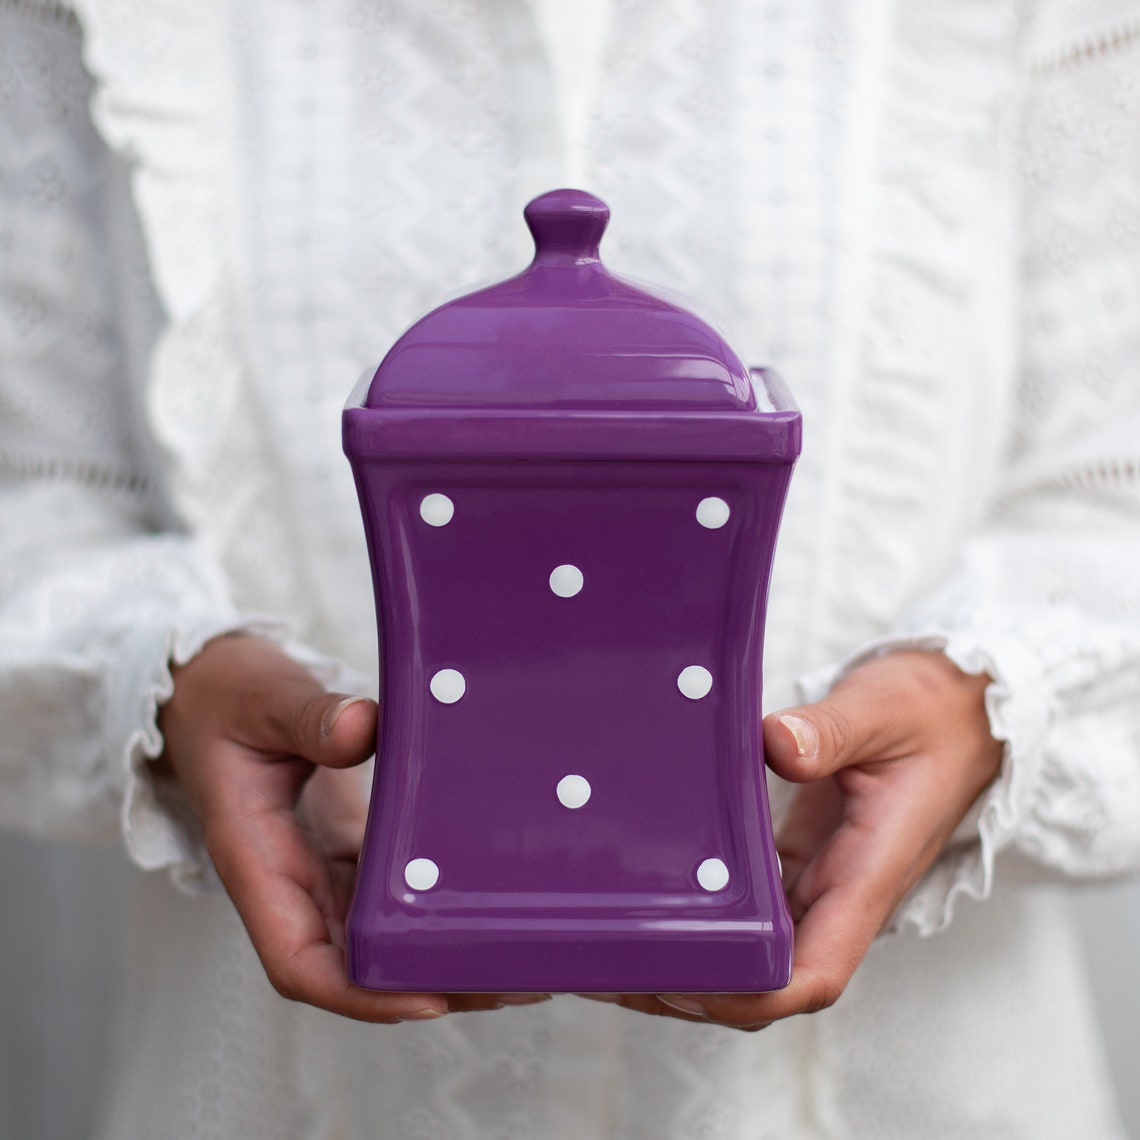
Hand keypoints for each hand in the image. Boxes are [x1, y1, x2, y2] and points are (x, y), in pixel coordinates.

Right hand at [158, 635, 545, 1021]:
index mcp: (256, 860)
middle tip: (512, 982)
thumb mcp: (260, 699)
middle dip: (427, 984)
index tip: (428, 999)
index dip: (360, 994)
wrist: (209, 691)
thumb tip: (362, 729)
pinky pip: (388, 892)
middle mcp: (290, 881)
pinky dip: (432, 906)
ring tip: (521, 956)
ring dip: (439, 953)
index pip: (299, 961)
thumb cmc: (225, 700)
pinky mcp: (346, 847)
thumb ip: (307, 717)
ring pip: (377, 935)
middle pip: (354, 964)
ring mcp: (320, 869)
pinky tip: (489, 903)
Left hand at [599, 650, 1002, 1029]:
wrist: (962, 707)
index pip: (816, 972)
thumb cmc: (930, 711)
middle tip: (626, 968)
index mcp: (868, 873)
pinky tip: (662, 903)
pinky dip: (714, 916)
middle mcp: (843, 891)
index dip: (753, 994)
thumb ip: (832, 731)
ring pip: (762, 949)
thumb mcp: (883, 710)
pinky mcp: (805, 855)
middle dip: (705, 990)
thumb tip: (779, 745)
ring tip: (626, 948)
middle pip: (775, 978)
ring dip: (702, 960)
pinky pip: (759, 904)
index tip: (689, 983)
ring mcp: (822, 878)